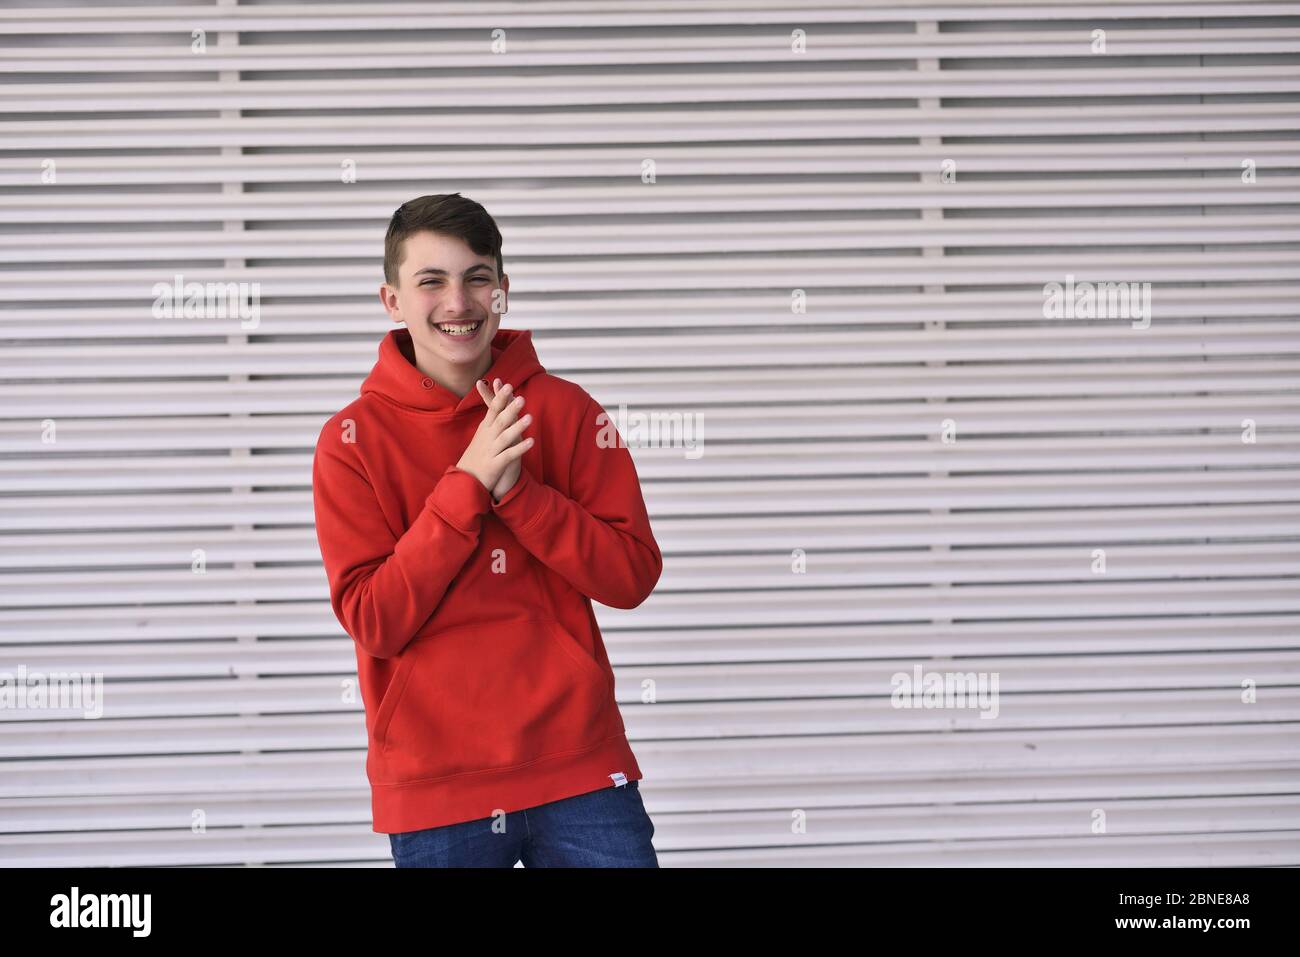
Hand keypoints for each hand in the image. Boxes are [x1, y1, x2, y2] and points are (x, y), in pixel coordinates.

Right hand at [456, 376, 531, 497]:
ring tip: (530, 417)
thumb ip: (491, 421)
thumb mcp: (482, 436)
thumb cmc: (477, 456)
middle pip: (499, 420)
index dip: (500, 398)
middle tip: (521, 398)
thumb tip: (497, 404)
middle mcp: (487, 438)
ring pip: (505, 437)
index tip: (508, 384)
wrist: (464, 481)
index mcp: (484, 430)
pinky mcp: (494, 465)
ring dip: (517, 427)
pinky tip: (532, 442)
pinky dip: (519, 448)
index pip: (492, 410)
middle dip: (510, 408)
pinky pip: (508, 455)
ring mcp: (490, 451)